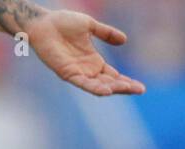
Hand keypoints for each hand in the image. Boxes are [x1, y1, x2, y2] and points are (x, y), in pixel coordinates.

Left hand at [26, 10, 144, 95]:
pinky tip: (107, 91)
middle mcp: (88, 70)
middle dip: (125, 87)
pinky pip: (83, 84)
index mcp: (94, 61)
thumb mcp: (90, 26)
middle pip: (110, 83)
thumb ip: (106, 33)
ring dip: (113, 88)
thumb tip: (124, 40)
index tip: (141, 87)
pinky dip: (95, 88)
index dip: (127, 82)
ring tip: (127, 88)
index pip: (114, 76)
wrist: (43, 22)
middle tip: (140, 90)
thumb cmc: (62, 23)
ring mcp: (78, 73)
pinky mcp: (68, 73)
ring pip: (99, 86)